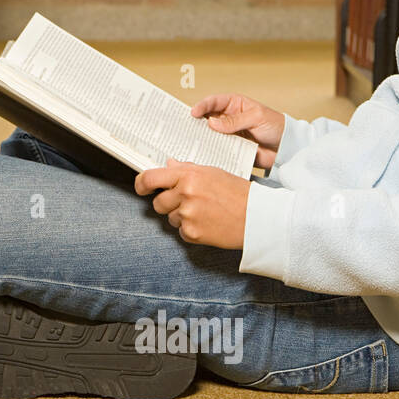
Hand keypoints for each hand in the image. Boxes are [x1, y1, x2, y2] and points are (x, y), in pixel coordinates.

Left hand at [134, 159, 249, 248]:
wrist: (256, 217)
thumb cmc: (238, 193)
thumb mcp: (213, 173)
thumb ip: (187, 169)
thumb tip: (168, 164)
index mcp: (189, 175)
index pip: (151, 178)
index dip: (142, 184)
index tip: (141, 188)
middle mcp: (185, 194)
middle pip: (158, 203)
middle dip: (167, 204)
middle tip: (186, 203)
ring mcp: (187, 215)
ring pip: (170, 218)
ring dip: (181, 217)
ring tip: (204, 213)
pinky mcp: (191, 233)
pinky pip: (181, 232)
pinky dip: (191, 229)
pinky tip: (208, 223)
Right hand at [191, 93, 285, 169]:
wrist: (286, 148)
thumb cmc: (275, 126)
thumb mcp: (256, 117)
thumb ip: (235, 121)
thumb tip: (211, 122)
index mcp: (235, 105)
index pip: (214, 102)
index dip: (202, 106)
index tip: (193, 113)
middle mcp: (229, 119)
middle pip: (207, 119)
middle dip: (196, 123)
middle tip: (184, 128)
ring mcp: (229, 135)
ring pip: (210, 136)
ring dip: (201, 139)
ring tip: (190, 143)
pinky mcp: (232, 150)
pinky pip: (218, 150)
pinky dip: (211, 152)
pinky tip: (203, 155)